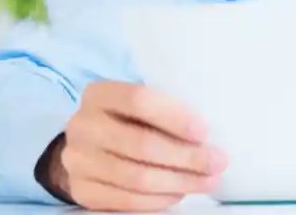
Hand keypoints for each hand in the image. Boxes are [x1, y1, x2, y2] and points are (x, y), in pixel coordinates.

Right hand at [42, 81, 227, 211]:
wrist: (85, 147)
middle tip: (218, 162)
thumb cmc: (125, 120)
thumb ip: (164, 109)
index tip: (205, 131)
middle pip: (141, 144)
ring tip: (207, 180)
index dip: (174, 117)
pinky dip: (159, 199)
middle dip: (187, 156)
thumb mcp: (137, 104)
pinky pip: (127, 201)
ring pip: (137, 177)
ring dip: (179, 181)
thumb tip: (210, 134)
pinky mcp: (82, 191)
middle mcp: (83, 126)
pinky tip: (180, 192)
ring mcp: (78, 161)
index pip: (139, 100)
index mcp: (99, 94)